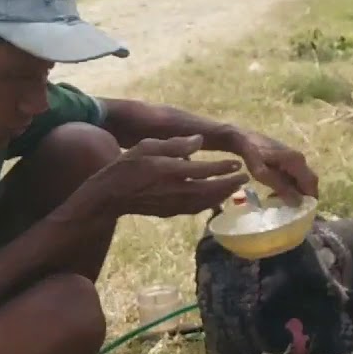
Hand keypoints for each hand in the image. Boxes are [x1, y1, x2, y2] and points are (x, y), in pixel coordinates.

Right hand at [77, 135, 249, 217]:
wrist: (108, 195)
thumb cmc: (126, 166)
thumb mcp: (147, 147)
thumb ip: (175, 144)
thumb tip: (200, 140)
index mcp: (169, 172)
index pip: (204, 170)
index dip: (223, 168)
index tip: (237, 164)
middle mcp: (174, 190)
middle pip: (210, 190)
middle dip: (229, 184)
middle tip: (244, 178)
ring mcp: (172, 204)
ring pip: (205, 202)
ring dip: (222, 195)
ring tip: (234, 187)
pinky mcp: (169, 213)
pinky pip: (195, 209)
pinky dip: (209, 203)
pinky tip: (214, 198)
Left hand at [233, 130, 318, 201]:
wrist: (245, 139)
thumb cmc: (253, 156)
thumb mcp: (263, 174)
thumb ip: (281, 187)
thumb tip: (298, 202)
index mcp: (296, 161)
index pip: (311, 182)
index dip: (311, 197)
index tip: (305, 210)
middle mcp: (300, 159)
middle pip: (309, 180)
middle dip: (304, 195)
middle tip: (295, 208)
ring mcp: (295, 157)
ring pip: (303, 178)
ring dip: (297, 190)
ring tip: (284, 200)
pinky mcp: (289, 158)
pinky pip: (296, 174)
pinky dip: (292, 184)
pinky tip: (279, 190)